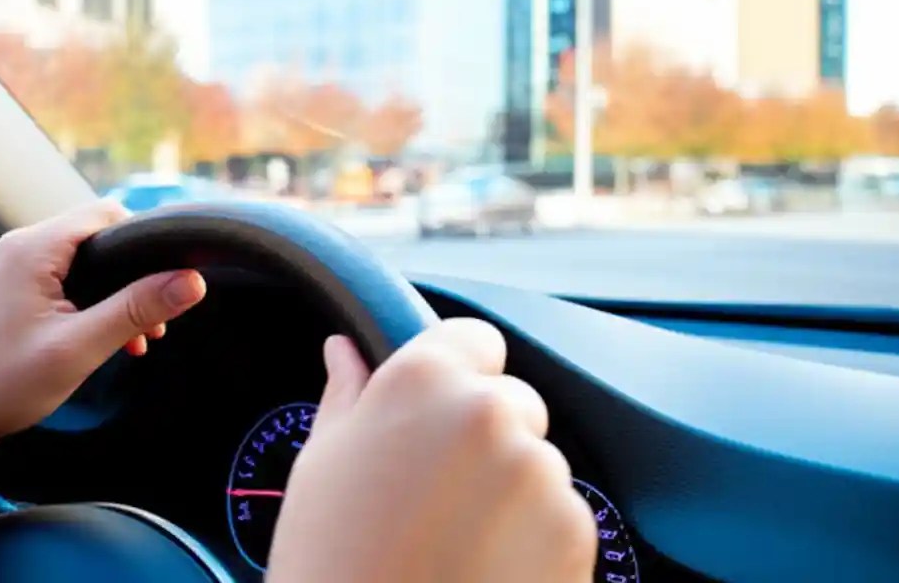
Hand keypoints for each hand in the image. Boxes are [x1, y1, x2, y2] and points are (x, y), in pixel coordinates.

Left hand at [0, 201, 205, 474]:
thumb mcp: (77, 349)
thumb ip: (136, 310)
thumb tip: (191, 281)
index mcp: (35, 248)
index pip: (110, 215)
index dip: (148, 244)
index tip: (173, 283)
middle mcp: (23, 247)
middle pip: (102, 237)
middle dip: (136, 277)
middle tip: (155, 324)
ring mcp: (16, 268)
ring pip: (89, 263)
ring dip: (118, 296)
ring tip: (135, 340)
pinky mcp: (15, 290)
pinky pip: (69, 282)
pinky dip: (95, 305)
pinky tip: (107, 341)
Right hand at [267, 319, 596, 582]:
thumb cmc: (332, 563)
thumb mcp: (321, 467)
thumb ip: (346, 395)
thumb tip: (344, 349)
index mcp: (423, 380)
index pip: (474, 339)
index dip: (455, 376)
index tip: (434, 416)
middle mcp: (491, 412)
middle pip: (510, 401)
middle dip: (484, 436)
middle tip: (435, 493)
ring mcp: (540, 473)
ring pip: (536, 461)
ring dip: (510, 489)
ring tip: (455, 542)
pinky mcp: (577, 531)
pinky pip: (562, 515)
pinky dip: (535, 538)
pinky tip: (483, 567)